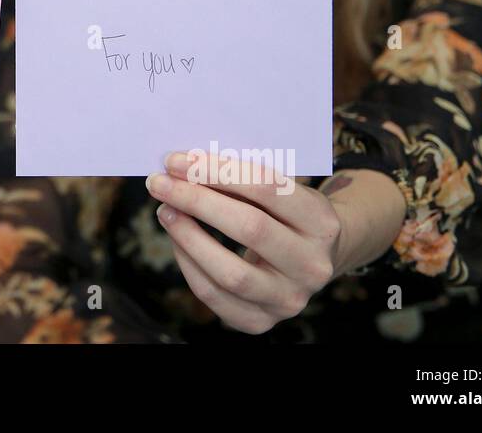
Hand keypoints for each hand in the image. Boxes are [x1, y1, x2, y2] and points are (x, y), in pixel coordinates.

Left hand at [145, 150, 343, 334]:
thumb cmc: (285, 215)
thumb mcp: (281, 190)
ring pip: (229, 272)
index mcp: (322, 223)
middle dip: (196, 200)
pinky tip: (176, 239)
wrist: (312, 260)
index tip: (176, 160)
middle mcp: (312, 265)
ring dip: (187, 236)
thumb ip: (240, 178)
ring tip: (165, 210)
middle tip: (159, 183)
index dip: (217, 171)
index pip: (267, 188)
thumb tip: (182, 167)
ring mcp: (289, 299)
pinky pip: (214, 296)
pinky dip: (188, 264)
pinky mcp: (262, 321)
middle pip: (249, 228)